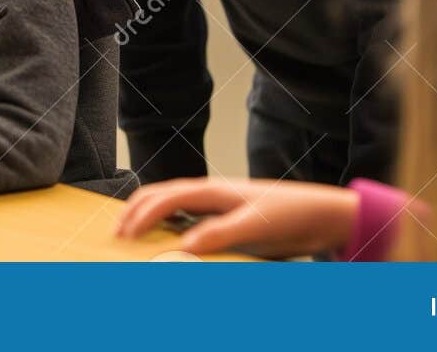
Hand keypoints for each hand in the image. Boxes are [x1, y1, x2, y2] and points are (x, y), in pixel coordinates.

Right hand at [116, 177, 359, 258]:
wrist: (319, 215)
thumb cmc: (290, 213)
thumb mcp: (256, 226)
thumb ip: (220, 234)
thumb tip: (184, 245)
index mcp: (211, 190)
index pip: (164, 198)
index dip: (140, 215)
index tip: (122, 234)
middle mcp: (209, 194)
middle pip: (160, 196)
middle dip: (135, 211)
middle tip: (116, 234)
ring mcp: (216, 206)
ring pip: (171, 206)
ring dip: (149, 218)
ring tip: (132, 236)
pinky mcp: (225, 219)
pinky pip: (188, 220)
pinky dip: (169, 228)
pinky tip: (167, 243)